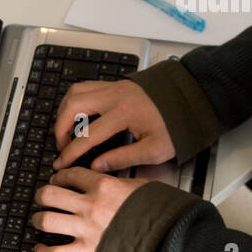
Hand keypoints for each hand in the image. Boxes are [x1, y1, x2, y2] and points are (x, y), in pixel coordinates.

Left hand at [31, 167, 150, 251]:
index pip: (70, 174)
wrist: (169, 238)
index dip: (59, 176)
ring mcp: (86, 229)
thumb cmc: (159, 212)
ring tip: (39, 219)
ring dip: (37, 219)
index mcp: (103, 186)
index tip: (57, 179)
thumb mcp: (140, 186)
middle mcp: (90, 205)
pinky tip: (40, 248)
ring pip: (46, 220)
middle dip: (42, 194)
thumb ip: (118, 181)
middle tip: (42, 197)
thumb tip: (108, 178)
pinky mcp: (87, 251)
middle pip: (49, 194)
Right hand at [52, 79, 175, 171]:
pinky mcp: (115, 84)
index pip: (86, 136)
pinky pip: (84, 87)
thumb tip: (96, 166)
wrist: (191, 101)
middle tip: (61, 146)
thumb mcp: (154, 150)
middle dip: (60, 129)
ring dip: (64, 112)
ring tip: (65, 130)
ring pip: (75, 93)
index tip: (61, 163)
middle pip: (72, 108)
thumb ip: (122, 159)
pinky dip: (74, 100)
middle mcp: (115, 96)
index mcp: (124, 114)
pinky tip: (76, 114)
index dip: (70, 153)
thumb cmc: (176, 126)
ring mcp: (114, 87)